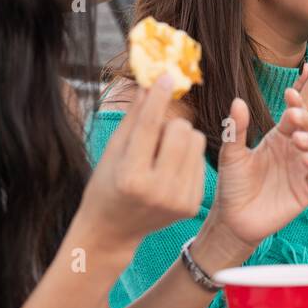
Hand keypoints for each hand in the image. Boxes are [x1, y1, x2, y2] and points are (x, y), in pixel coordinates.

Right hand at [77, 76, 206, 257]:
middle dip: (170, 123)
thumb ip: (133, 117)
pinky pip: (201, 160)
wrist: (113, 231)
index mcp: (130, 176)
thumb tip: (149, 82)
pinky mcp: (192, 205)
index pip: (149, 127)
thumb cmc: (107, 185)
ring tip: (161, 152)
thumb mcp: (112, 151)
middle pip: (181, 131)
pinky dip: (187, 157)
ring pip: (196, 142)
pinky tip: (169, 169)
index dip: (159, 99)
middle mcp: (157, 190)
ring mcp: (178, 200)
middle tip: (155, 133)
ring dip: (181, 138)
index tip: (167, 76)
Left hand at [209, 88, 307, 250]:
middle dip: (306, 118)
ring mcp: (303, 168)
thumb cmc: (233, 184)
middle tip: (294, 115)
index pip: (294, 113)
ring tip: (298, 139)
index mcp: (279, 137)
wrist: (233, 218)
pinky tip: (304, 159)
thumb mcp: (232, 154)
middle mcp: (295, 149)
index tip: (289, 92)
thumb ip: (237, 129)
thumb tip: (237, 100)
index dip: (296, 101)